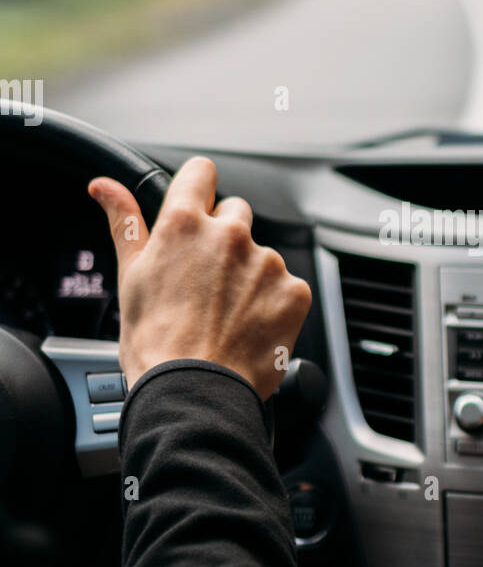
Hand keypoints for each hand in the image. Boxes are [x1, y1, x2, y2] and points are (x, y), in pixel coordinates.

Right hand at [88, 157, 311, 400]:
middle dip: (222, 239)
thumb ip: (125, 223)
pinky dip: (273, 303)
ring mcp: (267, 262)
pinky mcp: (294, 291)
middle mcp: (231, 235)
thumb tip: (104, 187)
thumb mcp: (131, 277)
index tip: (196, 209)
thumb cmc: (156, 343)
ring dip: (248, 275)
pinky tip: (250, 327)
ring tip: (225, 315)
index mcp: (186, 225)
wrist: (195, 394)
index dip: (197, 190)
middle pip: (235, 213)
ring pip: (260, 254)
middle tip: (204, 283)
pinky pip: (286, 285)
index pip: (201, 173)